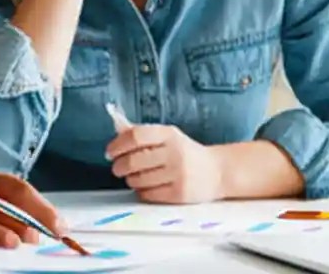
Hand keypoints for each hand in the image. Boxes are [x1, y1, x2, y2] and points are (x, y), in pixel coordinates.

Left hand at [105, 125, 224, 203]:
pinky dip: (141, 191)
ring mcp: (178, 174)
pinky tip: (145, 187)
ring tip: (133, 177)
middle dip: (119, 166)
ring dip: (130, 180)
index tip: (110, 152)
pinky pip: (148, 195)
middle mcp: (174, 153)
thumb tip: (116, 132)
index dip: (118, 144)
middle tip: (117, 168)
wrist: (218, 172)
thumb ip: (144, 135)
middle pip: (134, 160)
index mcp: (169, 134)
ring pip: (139, 180)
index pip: (136, 136)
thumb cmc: (186, 152)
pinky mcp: (180, 194)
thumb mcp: (169, 137)